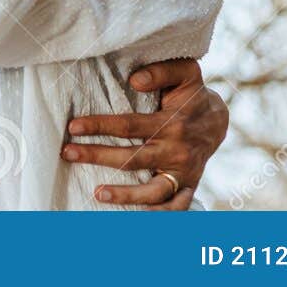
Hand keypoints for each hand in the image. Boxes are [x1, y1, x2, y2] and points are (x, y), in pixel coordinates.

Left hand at [61, 58, 227, 209]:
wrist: (219, 120)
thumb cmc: (192, 94)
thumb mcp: (185, 73)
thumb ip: (162, 71)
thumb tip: (135, 80)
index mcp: (172, 121)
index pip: (129, 126)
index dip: (99, 126)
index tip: (73, 127)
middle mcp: (177, 149)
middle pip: (132, 158)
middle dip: (96, 156)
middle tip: (68, 153)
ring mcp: (184, 172)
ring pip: (153, 190)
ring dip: (124, 195)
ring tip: (97, 193)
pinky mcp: (189, 185)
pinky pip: (176, 207)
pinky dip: (159, 215)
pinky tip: (136, 215)